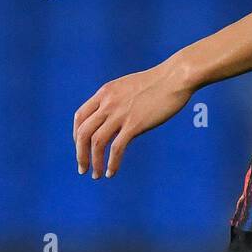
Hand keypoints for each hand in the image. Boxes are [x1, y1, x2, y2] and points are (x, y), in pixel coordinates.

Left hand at [73, 59, 191, 178]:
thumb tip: (114, 118)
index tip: (82, 148)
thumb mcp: (128, 87)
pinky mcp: (135, 124)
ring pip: (97, 142)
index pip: (80, 117)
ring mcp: (121, 114)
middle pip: (83, 133)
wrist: (175, 77)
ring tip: (96, 175)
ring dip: (94, 162)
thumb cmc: (158, 82)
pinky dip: (112, 163)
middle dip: (80, 154)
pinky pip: (117, 148)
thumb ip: (117, 100)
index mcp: (105, 93)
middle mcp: (108, 103)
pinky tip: (111, 172)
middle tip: (83, 169)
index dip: (76, 136)